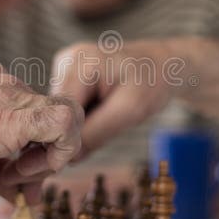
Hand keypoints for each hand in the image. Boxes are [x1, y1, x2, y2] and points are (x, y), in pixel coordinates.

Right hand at [50, 39, 178, 159]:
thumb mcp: (130, 111)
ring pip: (59, 111)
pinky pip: (66, 105)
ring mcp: (65, 65)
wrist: (162, 65)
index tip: (79, 154)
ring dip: (78, 124)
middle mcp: (66, 60)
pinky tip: (99, 111)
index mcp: (79, 63)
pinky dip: (80, 116)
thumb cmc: (152, 82)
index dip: (66, 135)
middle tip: (100, 133)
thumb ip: (97, 134)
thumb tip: (67, 158)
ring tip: (104, 118)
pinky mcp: (68, 74)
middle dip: (73, 129)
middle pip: (56, 110)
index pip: (58, 111)